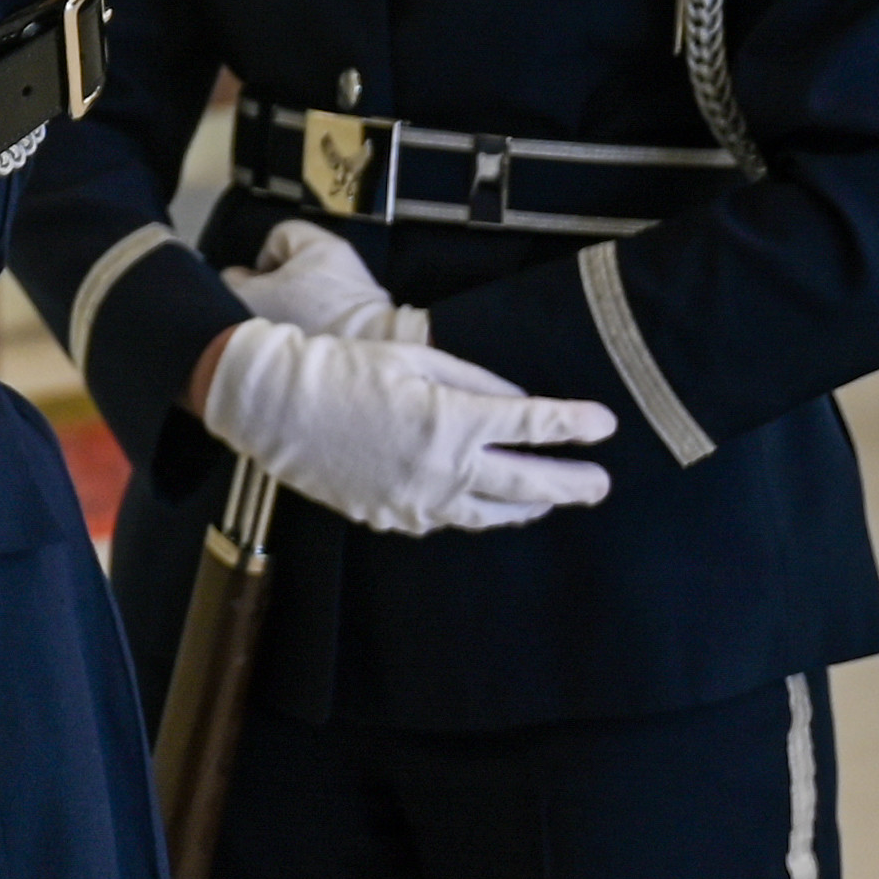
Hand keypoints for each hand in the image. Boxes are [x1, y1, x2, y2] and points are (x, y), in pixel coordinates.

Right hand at [200, 315, 615, 535]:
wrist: (274, 405)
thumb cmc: (340, 369)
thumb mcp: (413, 359)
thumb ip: (473, 382)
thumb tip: (514, 403)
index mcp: (452, 421)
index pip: (532, 426)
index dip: (574, 424)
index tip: (604, 424)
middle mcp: (443, 469)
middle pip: (528, 484)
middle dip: (572, 483)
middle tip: (600, 484)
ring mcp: (418, 500)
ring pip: (492, 514)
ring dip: (528, 507)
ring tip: (549, 501)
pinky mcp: (392, 517)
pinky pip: (445, 518)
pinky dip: (470, 510)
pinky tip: (477, 501)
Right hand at [225, 218, 426, 344]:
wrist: (364, 355)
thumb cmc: (306, 316)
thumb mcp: (253, 299)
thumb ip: (234, 283)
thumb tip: (236, 277)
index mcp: (319, 243)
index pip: (280, 235)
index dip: (262, 259)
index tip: (261, 289)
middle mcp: (344, 256)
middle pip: (298, 264)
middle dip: (280, 287)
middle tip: (272, 312)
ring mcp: (362, 285)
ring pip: (316, 289)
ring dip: (300, 307)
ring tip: (294, 330)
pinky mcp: (372, 312)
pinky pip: (335, 308)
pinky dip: (322, 321)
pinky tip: (315, 339)